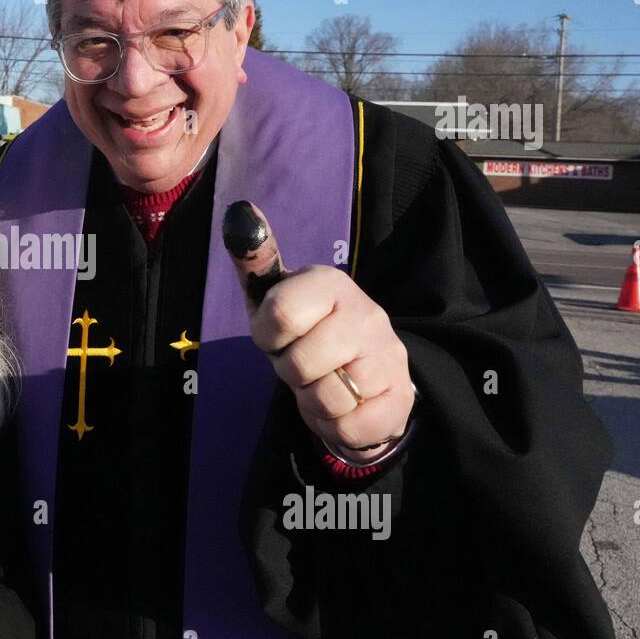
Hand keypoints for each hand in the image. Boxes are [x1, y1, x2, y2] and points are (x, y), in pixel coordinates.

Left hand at [223, 201, 413, 462]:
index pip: (279, 315)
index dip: (268, 336)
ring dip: (312, 401)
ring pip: (326, 398)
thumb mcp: (271, 297)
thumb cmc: (305, 332)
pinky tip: (343, 405)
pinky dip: (335, 426)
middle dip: (290, 372)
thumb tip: (239, 211)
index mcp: (330, 284)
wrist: (363, 376)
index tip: (278, 335)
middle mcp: (367, 314)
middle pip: (299, 363)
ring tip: (323, 383)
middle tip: (303, 363)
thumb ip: (254, 258)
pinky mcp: (400, 397)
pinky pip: (348, 427)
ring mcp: (388, 355)